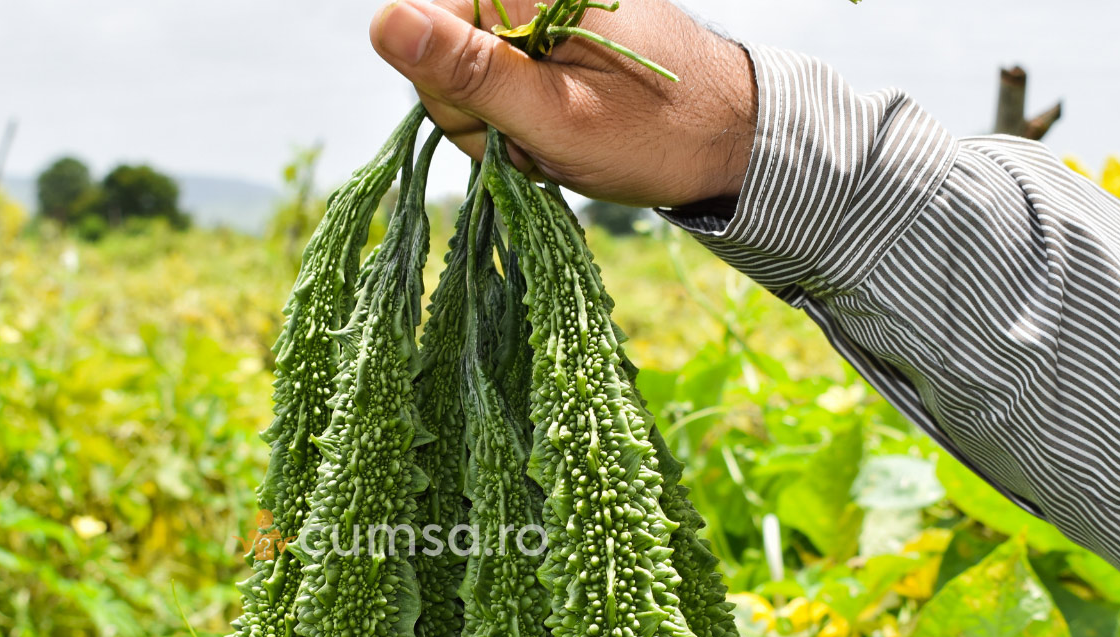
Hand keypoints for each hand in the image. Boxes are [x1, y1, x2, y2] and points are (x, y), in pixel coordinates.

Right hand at [368, 0, 755, 207]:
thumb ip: (468, 71)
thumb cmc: (655, 135)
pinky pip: (500, 78)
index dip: (450, 87)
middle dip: (478, 111)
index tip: (501, 125)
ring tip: (552, 141)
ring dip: (499, 123)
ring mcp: (544, 10)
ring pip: (466, 74)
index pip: (425, 23)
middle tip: (535, 139)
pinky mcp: (552, 35)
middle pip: (442, 49)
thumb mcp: (553, 116)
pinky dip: (518, 118)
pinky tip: (556, 132)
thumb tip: (385, 22)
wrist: (734, 140)